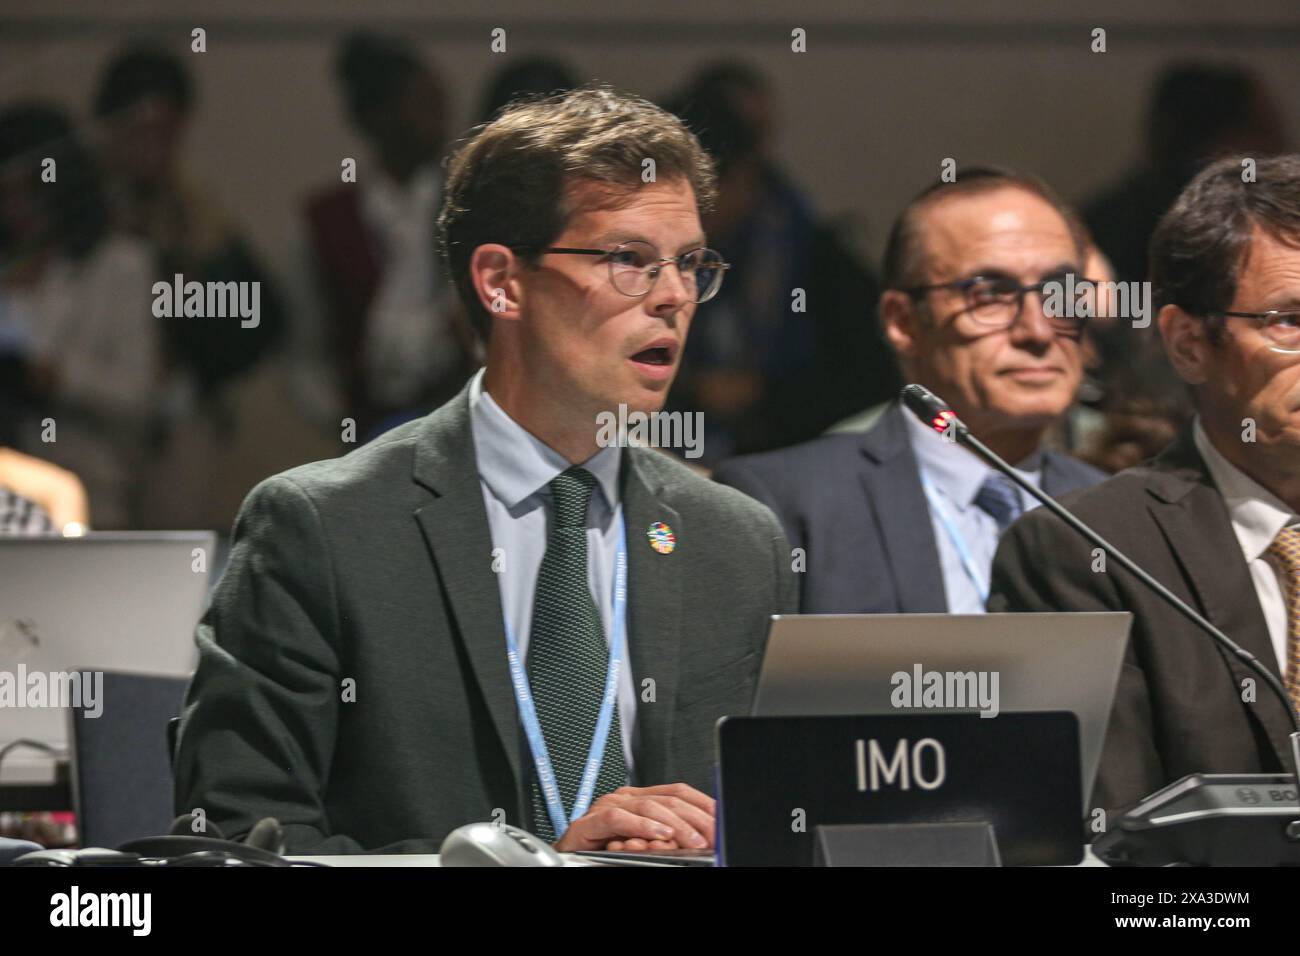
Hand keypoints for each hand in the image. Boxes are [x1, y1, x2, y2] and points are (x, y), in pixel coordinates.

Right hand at [552, 783, 715, 852]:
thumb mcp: (644, 842)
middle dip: (694, 817)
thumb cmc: (603, 854)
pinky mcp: (588, 823)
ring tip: (691, 840)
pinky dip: (641, 827)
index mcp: (639, 798)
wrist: (566, 863)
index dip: (703, 805)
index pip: (678, 792)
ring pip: (647, 806)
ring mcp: (606, 807)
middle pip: (667, 798)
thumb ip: (666, 836)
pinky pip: (618, 819)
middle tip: (711, 836)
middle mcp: (623, 798)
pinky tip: (659, 836)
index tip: (721, 820)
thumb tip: (702, 838)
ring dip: (674, 825)